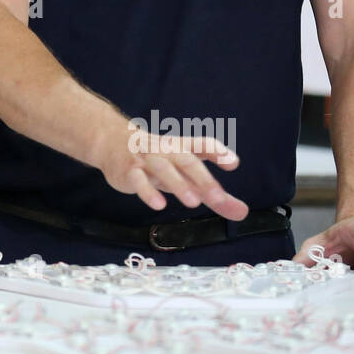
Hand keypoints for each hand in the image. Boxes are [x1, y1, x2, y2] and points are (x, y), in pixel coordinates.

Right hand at [95, 114, 247, 221]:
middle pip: (187, 161)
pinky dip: (148, 191)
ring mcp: (146, 159)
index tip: (233, 163)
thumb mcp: (184, 173)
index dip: (217, 152)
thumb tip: (242, 213)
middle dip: (203, 179)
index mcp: (182, 147)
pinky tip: (159, 205)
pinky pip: (138, 180)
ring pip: (163, 169)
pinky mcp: (128, 171)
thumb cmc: (157, 158)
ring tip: (194, 202)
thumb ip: (213, 193)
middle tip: (219, 198)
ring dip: (179, 184)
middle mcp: (167, 150)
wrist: (112, 140)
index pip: (202, 145)